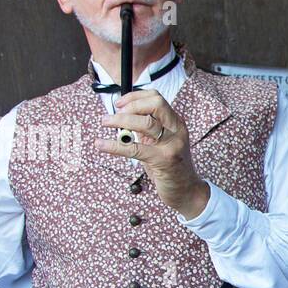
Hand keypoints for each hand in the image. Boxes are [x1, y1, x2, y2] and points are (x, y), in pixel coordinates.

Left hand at [96, 89, 210, 217]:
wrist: (187, 191)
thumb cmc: (170, 167)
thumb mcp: (160, 143)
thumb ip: (145, 130)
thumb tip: (121, 118)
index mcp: (175, 123)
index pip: (156, 98)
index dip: (135, 97)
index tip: (119, 104)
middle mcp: (176, 130)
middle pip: (156, 104)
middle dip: (131, 105)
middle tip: (115, 113)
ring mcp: (172, 145)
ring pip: (146, 123)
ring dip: (121, 120)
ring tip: (105, 122)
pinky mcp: (164, 160)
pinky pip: (135, 149)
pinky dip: (114, 145)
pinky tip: (101, 145)